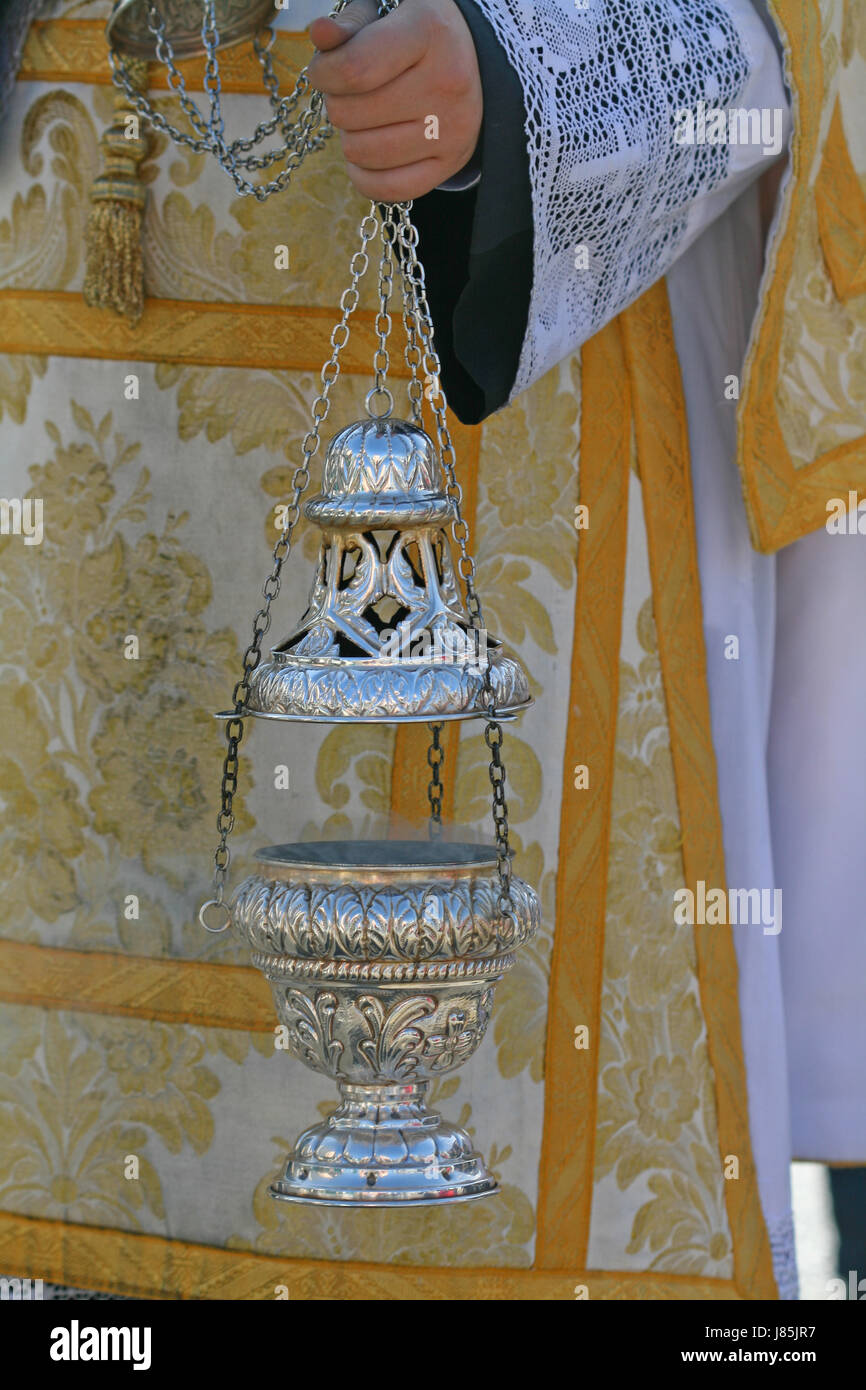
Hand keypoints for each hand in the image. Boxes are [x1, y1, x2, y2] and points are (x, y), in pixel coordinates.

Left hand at [307, 0, 482, 200]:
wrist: (473, 62)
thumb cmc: (415, 36)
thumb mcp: (386, 15)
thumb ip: (350, 24)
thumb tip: (321, 34)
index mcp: (429, 33)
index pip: (353, 70)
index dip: (323, 74)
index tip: (323, 71)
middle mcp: (447, 83)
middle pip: (351, 115)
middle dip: (336, 105)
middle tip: (350, 96)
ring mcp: (452, 129)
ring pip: (362, 153)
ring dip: (349, 138)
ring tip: (364, 119)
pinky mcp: (452, 163)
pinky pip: (388, 189)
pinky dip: (364, 177)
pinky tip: (365, 157)